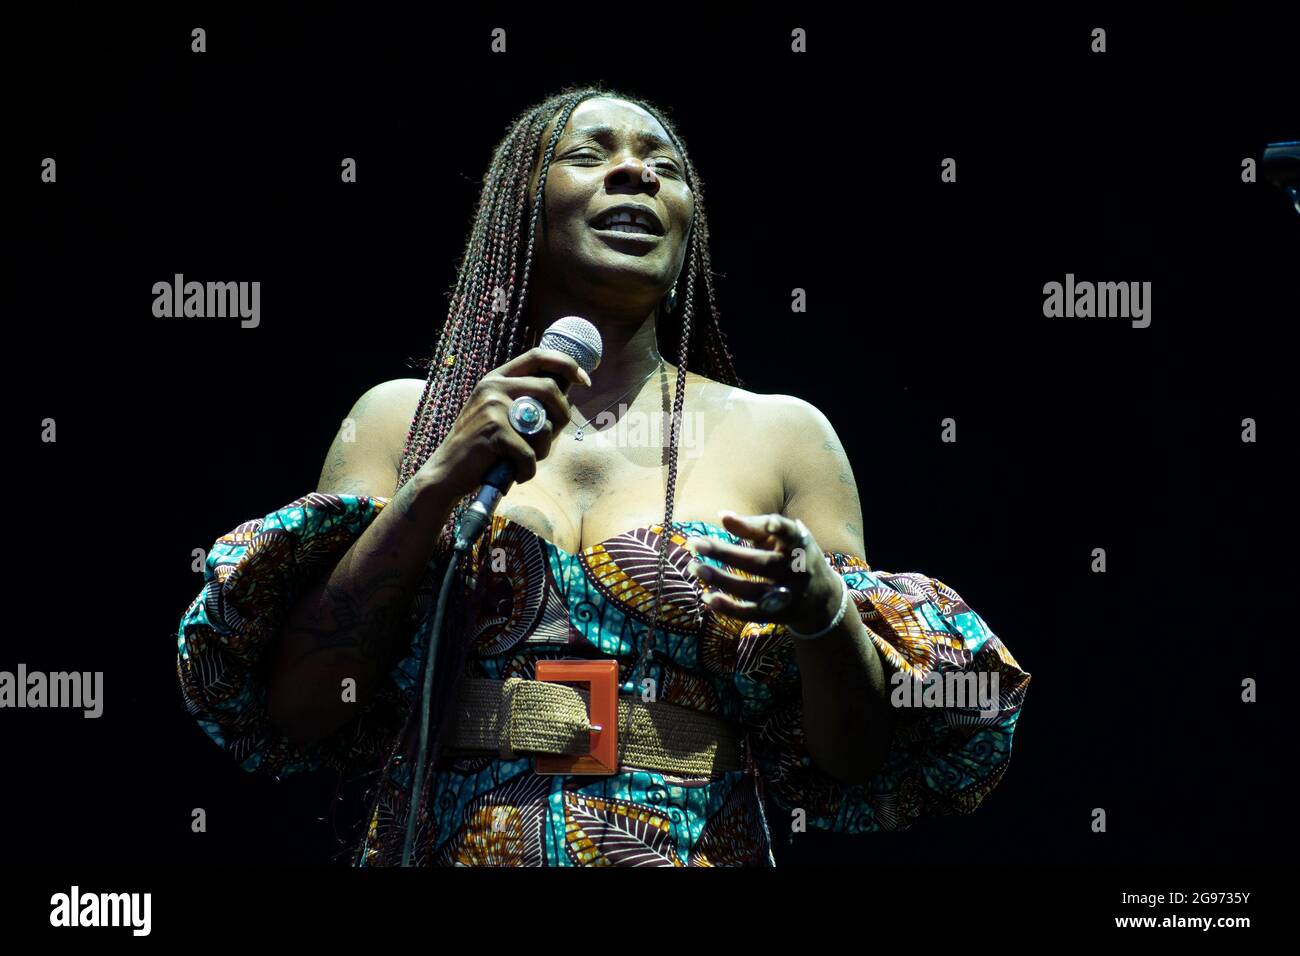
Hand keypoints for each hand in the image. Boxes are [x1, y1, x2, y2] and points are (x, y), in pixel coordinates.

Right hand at [417, 347, 591, 499]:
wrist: (446, 472)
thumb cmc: (481, 449)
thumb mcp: (498, 415)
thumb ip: (524, 402)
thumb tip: (566, 394)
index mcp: (496, 379)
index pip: (538, 356)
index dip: (567, 364)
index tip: (585, 380)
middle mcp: (493, 386)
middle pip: (550, 389)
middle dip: (563, 417)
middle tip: (554, 437)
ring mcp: (492, 406)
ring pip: (544, 425)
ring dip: (544, 450)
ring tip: (527, 461)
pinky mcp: (494, 431)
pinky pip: (529, 453)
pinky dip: (528, 470)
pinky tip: (515, 474)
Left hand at [685, 510, 844, 632]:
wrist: (820, 596)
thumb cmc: (791, 555)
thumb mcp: (780, 538)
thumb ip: (754, 527)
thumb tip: (722, 515)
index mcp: (798, 545)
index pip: (791, 535)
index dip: (782, 530)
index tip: (770, 524)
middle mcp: (796, 571)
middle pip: (760, 563)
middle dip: (726, 553)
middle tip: (696, 543)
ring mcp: (787, 595)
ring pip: (752, 590)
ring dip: (721, 579)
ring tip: (694, 566)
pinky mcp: (778, 615)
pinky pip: (750, 613)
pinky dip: (728, 607)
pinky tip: (706, 597)